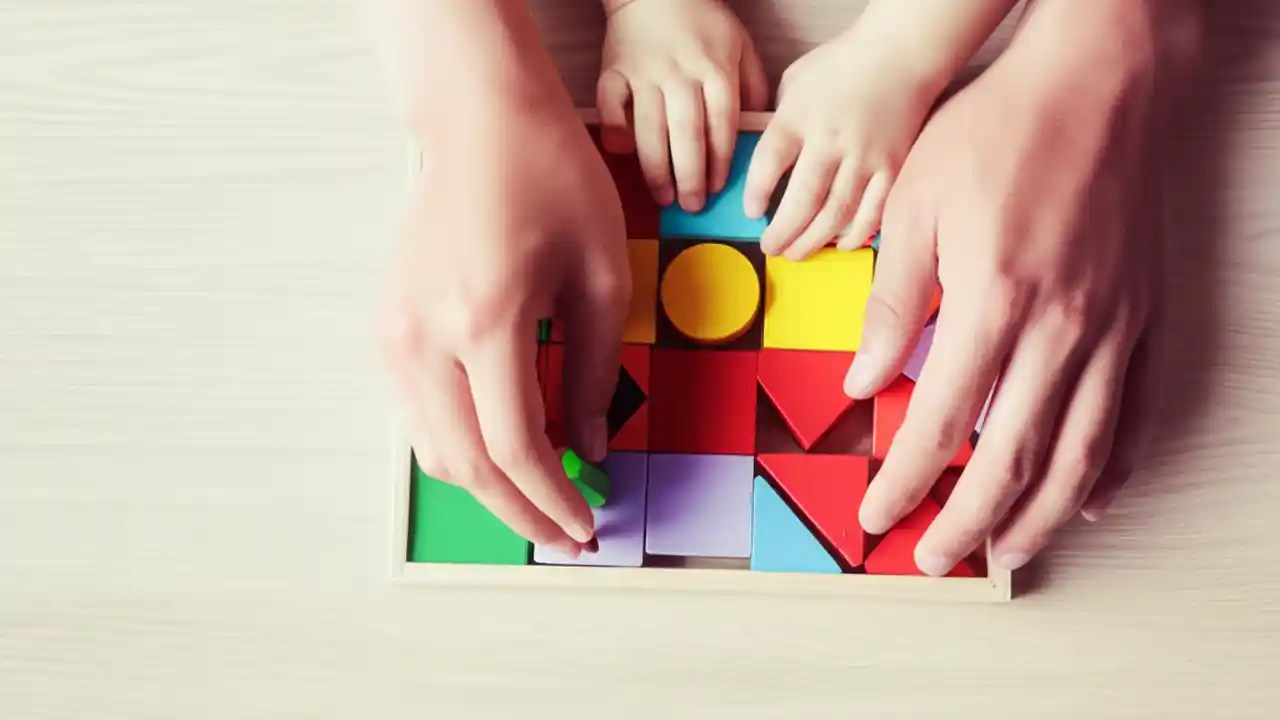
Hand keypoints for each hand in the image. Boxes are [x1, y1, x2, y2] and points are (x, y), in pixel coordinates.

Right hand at [379, 98, 630, 556]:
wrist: (478, 123)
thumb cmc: (551, 180)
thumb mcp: (600, 276)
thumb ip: (593, 371)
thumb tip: (590, 447)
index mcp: (484, 319)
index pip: (514, 446)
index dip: (553, 500)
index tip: (586, 525)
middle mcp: (423, 336)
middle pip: (465, 465)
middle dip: (520, 511)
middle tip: (567, 531)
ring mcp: (391, 335)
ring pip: (432, 449)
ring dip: (486, 485)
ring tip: (540, 496)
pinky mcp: (383, 329)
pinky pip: (417, 416)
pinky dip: (459, 445)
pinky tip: (502, 447)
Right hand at [598, 0, 767, 211]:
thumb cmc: (702, 22)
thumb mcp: (740, 45)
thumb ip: (753, 86)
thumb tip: (760, 129)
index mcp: (715, 70)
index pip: (721, 124)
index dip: (720, 161)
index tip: (718, 189)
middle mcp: (680, 74)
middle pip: (687, 132)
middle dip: (690, 174)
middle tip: (692, 206)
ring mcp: (645, 73)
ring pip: (650, 126)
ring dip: (656, 166)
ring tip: (663, 196)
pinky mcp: (614, 70)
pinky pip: (610, 102)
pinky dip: (613, 127)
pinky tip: (620, 153)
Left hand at [744, 33, 934, 259]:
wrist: (901, 53)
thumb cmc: (841, 66)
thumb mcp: (794, 82)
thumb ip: (779, 120)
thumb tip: (765, 161)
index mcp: (799, 116)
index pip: (768, 164)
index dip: (756, 194)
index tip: (752, 212)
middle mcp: (830, 140)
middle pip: (801, 201)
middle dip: (782, 233)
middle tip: (771, 247)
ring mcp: (864, 157)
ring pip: (835, 215)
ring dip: (812, 241)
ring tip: (796, 252)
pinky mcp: (893, 167)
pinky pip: (872, 212)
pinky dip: (854, 235)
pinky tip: (839, 244)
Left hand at [843, 26, 1169, 575]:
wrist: (1098, 82)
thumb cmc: (999, 132)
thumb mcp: (916, 208)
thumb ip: (893, 304)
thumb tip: (863, 380)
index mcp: (994, 302)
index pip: (938, 424)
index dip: (905, 481)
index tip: (877, 516)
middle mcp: (1062, 329)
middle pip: (1012, 459)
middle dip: (968, 521)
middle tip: (934, 559)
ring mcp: (1113, 328)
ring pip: (1080, 453)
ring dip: (1040, 514)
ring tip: (1004, 550)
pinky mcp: (1146, 318)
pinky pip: (1134, 413)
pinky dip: (1112, 465)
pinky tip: (1089, 498)